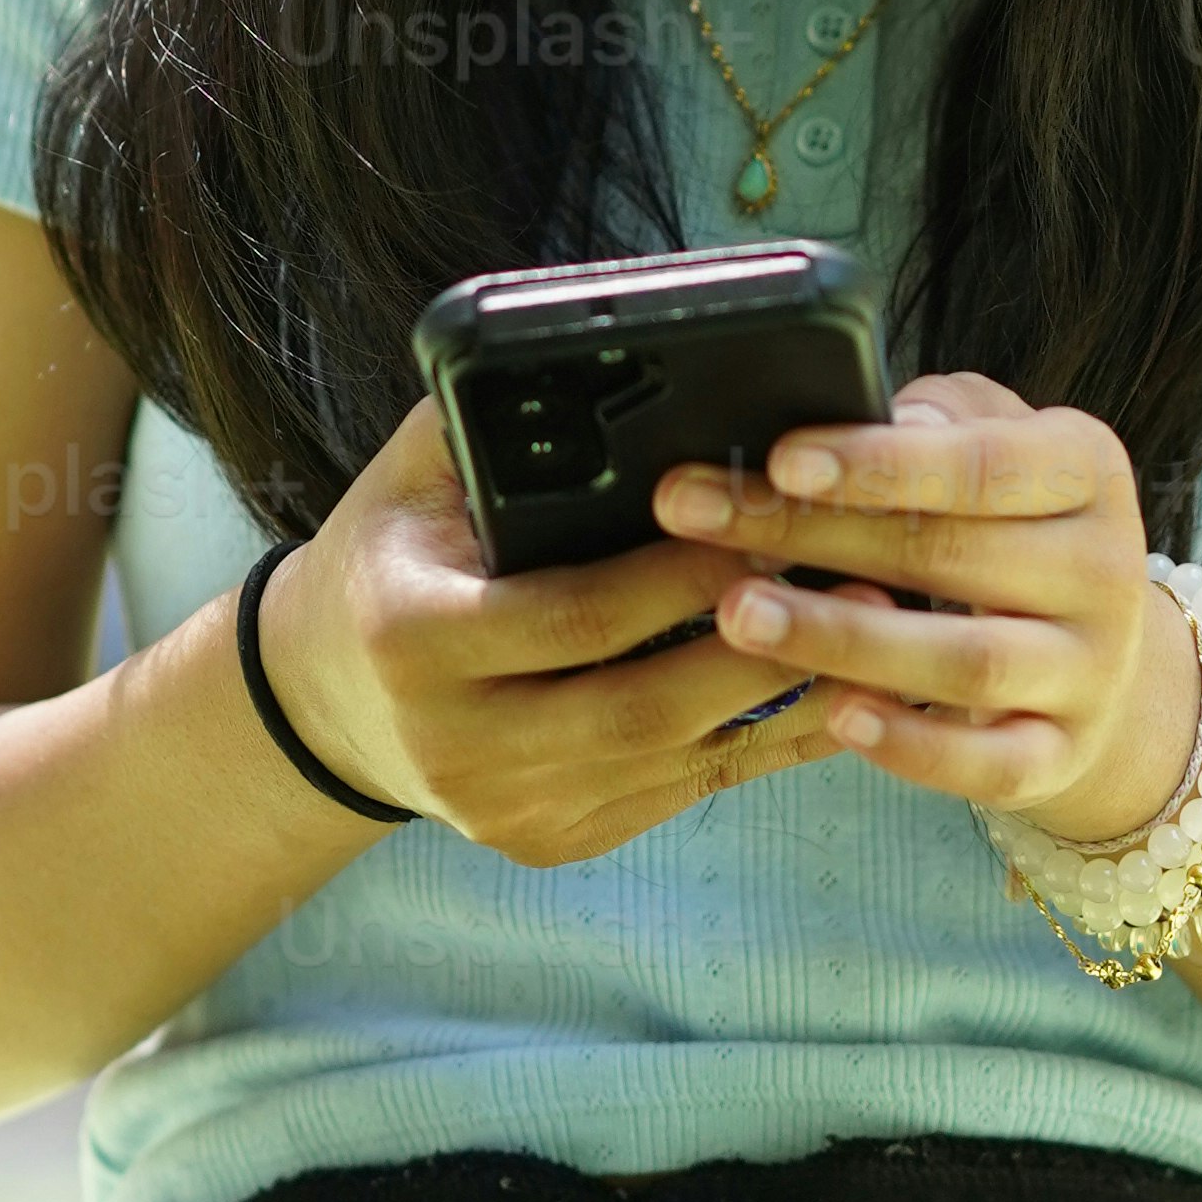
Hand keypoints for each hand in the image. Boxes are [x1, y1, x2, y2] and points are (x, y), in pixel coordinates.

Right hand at [251, 394, 855, 865]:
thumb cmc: (393, 553)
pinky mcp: (551, 842)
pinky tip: (831, 696)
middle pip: (638, 707)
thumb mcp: (416, 475)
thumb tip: (627, 359)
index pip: (572, 617)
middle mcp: (453, 744)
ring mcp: (504, 810)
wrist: (328, 698)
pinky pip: (678, 795)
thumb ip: (502, 423)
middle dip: (760, 648)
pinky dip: (761, 747)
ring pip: (675, 762)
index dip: (678, 579)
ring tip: (873, 639)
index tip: (770, 529)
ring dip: (785, 703)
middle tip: (862, 588)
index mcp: (412, 639)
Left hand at [648, 372, 1201, 841]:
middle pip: (951, 555)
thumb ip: (934, 422)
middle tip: (697, 518)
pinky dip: (913, 748)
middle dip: (814, 535)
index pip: (983, 464)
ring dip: (843, 638)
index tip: (779, 458)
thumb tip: (855, 411)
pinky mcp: (1061, 756)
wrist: (1097, 650)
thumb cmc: (1008, 525)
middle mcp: (1105, 570)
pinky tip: (835, 717)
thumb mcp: (993, 445)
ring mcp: (1089, 672)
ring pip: (965, 662)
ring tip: (738, 615)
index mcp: (1089, 472)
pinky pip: (987, 765)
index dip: (880, 464)